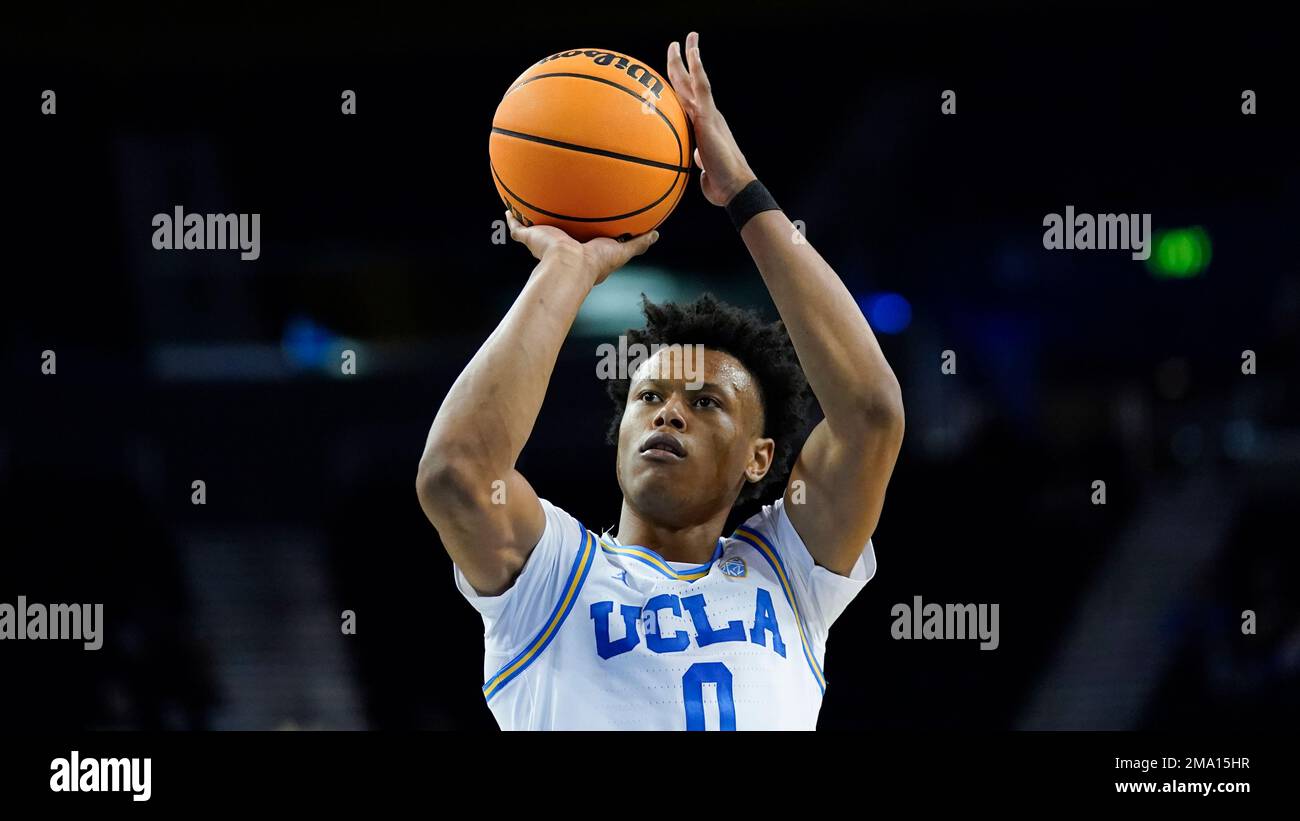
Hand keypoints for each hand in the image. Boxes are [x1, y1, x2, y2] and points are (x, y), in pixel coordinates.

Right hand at [505, 212, 658, 285]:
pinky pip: (517, 227)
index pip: (580, 237)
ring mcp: (544, 242)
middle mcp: (561, 245)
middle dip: (555, 223)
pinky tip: (508, 208)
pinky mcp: (530, 238)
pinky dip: (511, 218)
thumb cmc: (595, 263)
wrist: (569, 266)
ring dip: (531, 219)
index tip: (585, 219)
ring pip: (535, 228)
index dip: (582, 229)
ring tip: (528, 204)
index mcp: (579, 249)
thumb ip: (638, 244)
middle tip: (557, 209)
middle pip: (556, 231)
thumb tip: (656, 235)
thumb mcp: (621, 251)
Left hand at [666, 32, 756, 206]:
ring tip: (684, 39)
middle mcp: (706, 115)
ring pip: (693, 80)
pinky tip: (693, 52)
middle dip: (681, 64)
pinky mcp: (709, 116)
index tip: (676, 72)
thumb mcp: (705, 170)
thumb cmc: (721, 185)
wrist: (734, 186)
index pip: (688, 100)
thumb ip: (700, 162)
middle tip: (677, 44)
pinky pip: (702, 87)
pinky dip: (697, 68)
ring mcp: (708, 114)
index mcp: (704, 126)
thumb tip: (698, 164)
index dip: (681, 84)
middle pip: (688, 84)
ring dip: (687, 58)